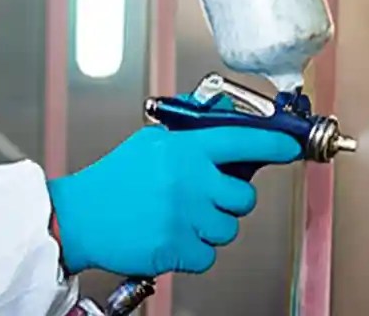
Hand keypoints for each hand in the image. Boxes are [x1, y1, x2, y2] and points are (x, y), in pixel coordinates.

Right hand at [46, 125, 299, 277]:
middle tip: (208, 199)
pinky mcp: (176, 248)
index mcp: (182, 150)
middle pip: (244, 198)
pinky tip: (172, 238)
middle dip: (230, 201)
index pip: (240, 139)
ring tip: (180, 219)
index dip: (272, 143)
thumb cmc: (111, 182)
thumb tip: (221, 112)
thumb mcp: (148, 142)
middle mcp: (188, 181)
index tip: (289, 146)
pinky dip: (193, 253)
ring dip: (209, 228)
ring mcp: (184, 216)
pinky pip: (209, 256)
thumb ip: (187, 130)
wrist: (80, 217)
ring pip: (227, 230)